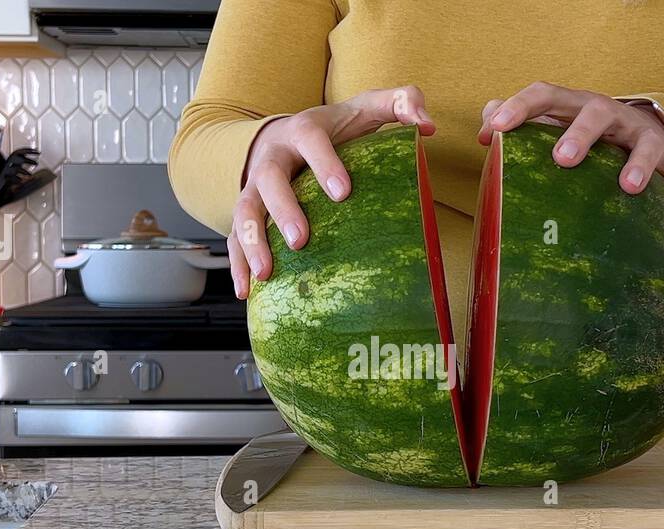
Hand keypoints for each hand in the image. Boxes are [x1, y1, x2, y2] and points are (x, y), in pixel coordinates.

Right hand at [230, 86, 434, 297]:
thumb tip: (428, 126)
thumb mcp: (367, 108)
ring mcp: (255, 184)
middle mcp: (274, 157)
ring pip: (245, 210)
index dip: (324, 164)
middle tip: (300, 240)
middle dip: (283, 209)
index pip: (311, 139)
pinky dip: (238, 263)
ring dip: (252, 242)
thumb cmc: (337, 128)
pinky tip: (247, 290)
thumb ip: (402, 103)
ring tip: (267, 272)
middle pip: (270, 179)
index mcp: (304, 130)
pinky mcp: (247, 210)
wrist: (285, 135)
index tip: (343, 192)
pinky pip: (236, 236)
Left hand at [479, 82, 663, 224]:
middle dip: (580, 134)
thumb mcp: (551, 124)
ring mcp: (642, 137)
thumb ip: (516, 123)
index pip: (546, 95)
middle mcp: (610, 115)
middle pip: (596, 113)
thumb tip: (485, 129)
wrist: (640, 129)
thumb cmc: (580, 133)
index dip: (520, 107)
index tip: (496, 127)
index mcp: (574, 106)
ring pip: (646, 143)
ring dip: (639, 164)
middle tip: (562, 158)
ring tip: (628, 188)